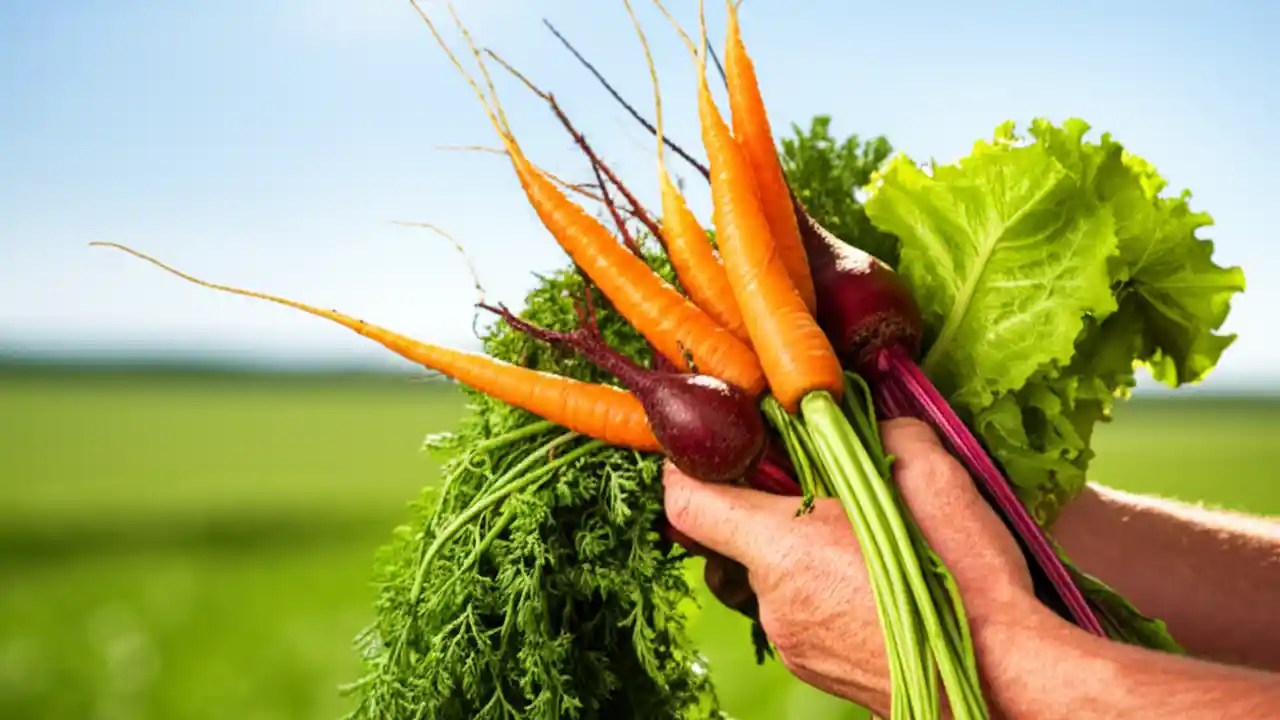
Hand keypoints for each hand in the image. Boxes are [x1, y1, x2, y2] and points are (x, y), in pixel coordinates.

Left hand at [663, 418, 1036, 713]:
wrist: (1010, 686)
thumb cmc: (970, 585)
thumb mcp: (934, 479)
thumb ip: (887, 436)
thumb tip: (872, 429)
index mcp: (784, 547)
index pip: (687, 502)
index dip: (685, 465)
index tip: (709, 444)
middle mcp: (773, 600)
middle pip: (731, 538)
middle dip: (765, 504)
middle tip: (820, 484)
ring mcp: (792, 641)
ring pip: (769, 576)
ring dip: (801, 549)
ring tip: (864, 537)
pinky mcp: (814, 667)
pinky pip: (798, 610)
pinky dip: (822, 587)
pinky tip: (876, 580)